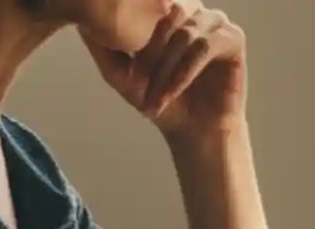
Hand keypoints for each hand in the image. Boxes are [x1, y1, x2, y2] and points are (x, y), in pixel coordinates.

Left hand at [83, 1, 246, 137]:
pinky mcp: (234, 39)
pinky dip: (185, 71)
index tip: (126, 67)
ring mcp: (214, 22)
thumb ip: (100, 45)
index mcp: (167, 12)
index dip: (132, 33)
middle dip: (148, 52)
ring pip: (184, 33)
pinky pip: (205, 47)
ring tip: (156, 94)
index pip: (146, 5)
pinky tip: (173, 92)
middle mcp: (192, 11)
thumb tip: (80, 19)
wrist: (193, 130)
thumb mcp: (119, 72)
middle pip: (164, 16)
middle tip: (139, 82)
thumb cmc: (160, 99)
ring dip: (166, 66)